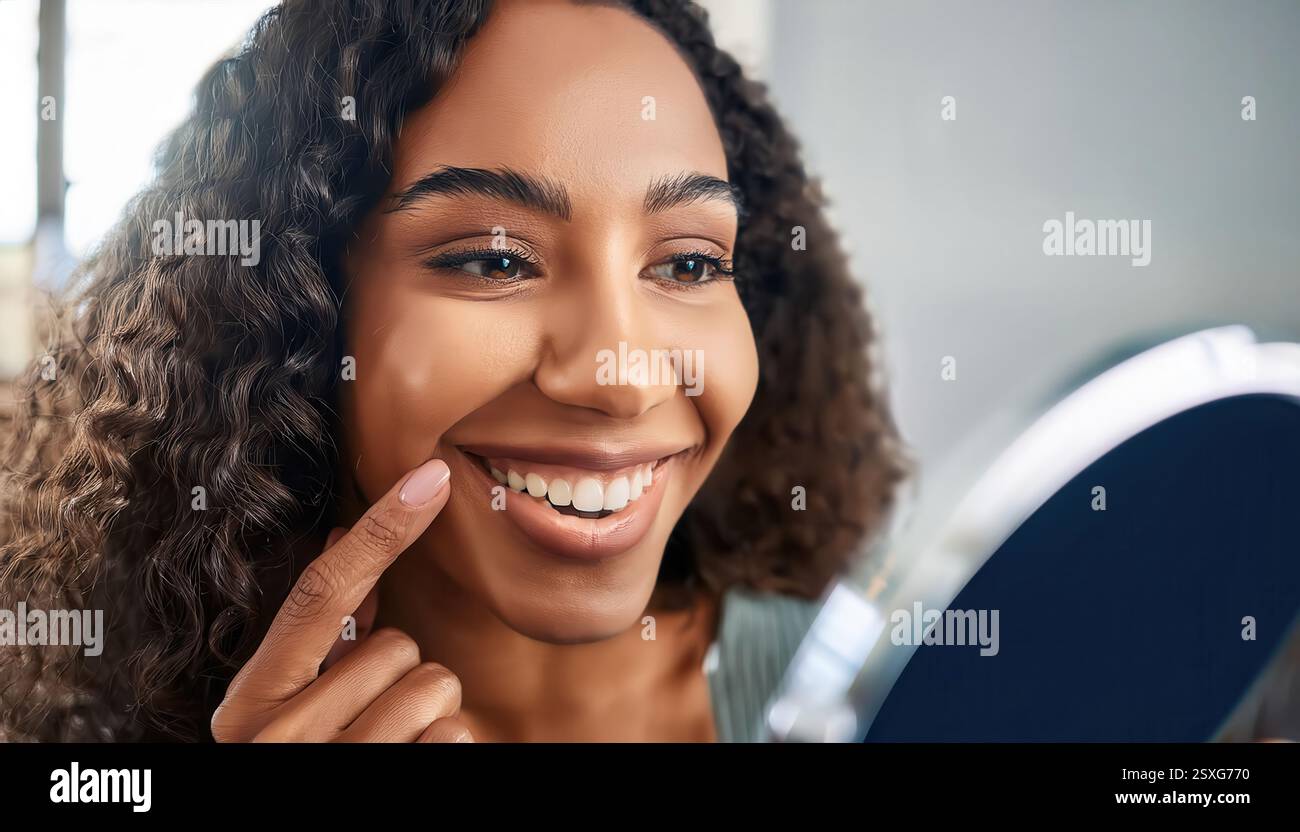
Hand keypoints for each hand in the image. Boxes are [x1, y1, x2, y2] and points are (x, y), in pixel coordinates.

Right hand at [211, 458, 471, 741]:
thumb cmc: (308, 766)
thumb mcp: (290, 712)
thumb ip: (319, 641)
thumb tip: (348, 548)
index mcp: (251, 705)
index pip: (320, 595)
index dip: (380, 529)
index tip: (433, 476)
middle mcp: (280, 740)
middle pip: (398, 648)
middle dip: (400, 674)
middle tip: (370, 717)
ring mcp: (336, 769)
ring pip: (435, 687)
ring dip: (430, 712)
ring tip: (391, 745)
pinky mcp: (393, 790)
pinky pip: (458, 736)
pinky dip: (450, 748)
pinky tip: (414, 767)